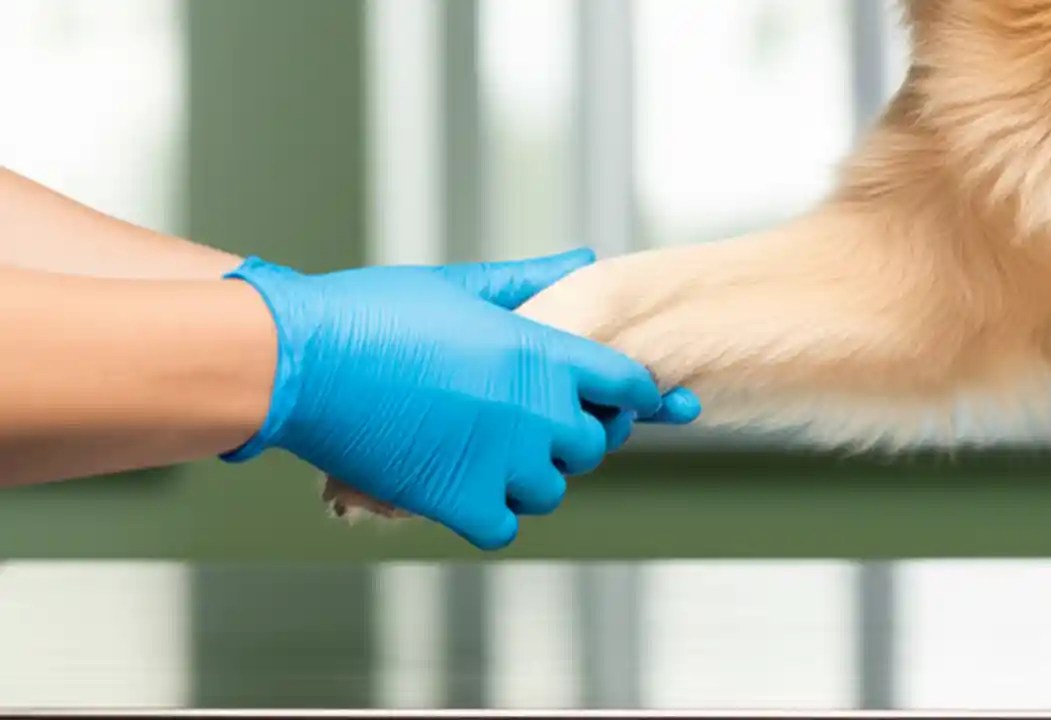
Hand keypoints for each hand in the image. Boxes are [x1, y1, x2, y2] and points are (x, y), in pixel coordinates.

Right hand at [222, 249, 699, 548]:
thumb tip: (585, 261)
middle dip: (567, 433)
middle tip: (523, 420)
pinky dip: (490, 513)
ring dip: (528, 476)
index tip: (612, 399)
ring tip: (487, 452)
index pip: (628, 384)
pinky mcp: (460, 502)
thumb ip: (531, 280)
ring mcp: (502, 461)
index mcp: (541, 352)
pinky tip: (463, 486)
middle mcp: (536, 410)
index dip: (626, 393)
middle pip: (591, 442)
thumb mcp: (461, 286)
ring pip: (551, 489)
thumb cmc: (373, 312)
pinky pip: (505, 527)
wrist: (301, 360)